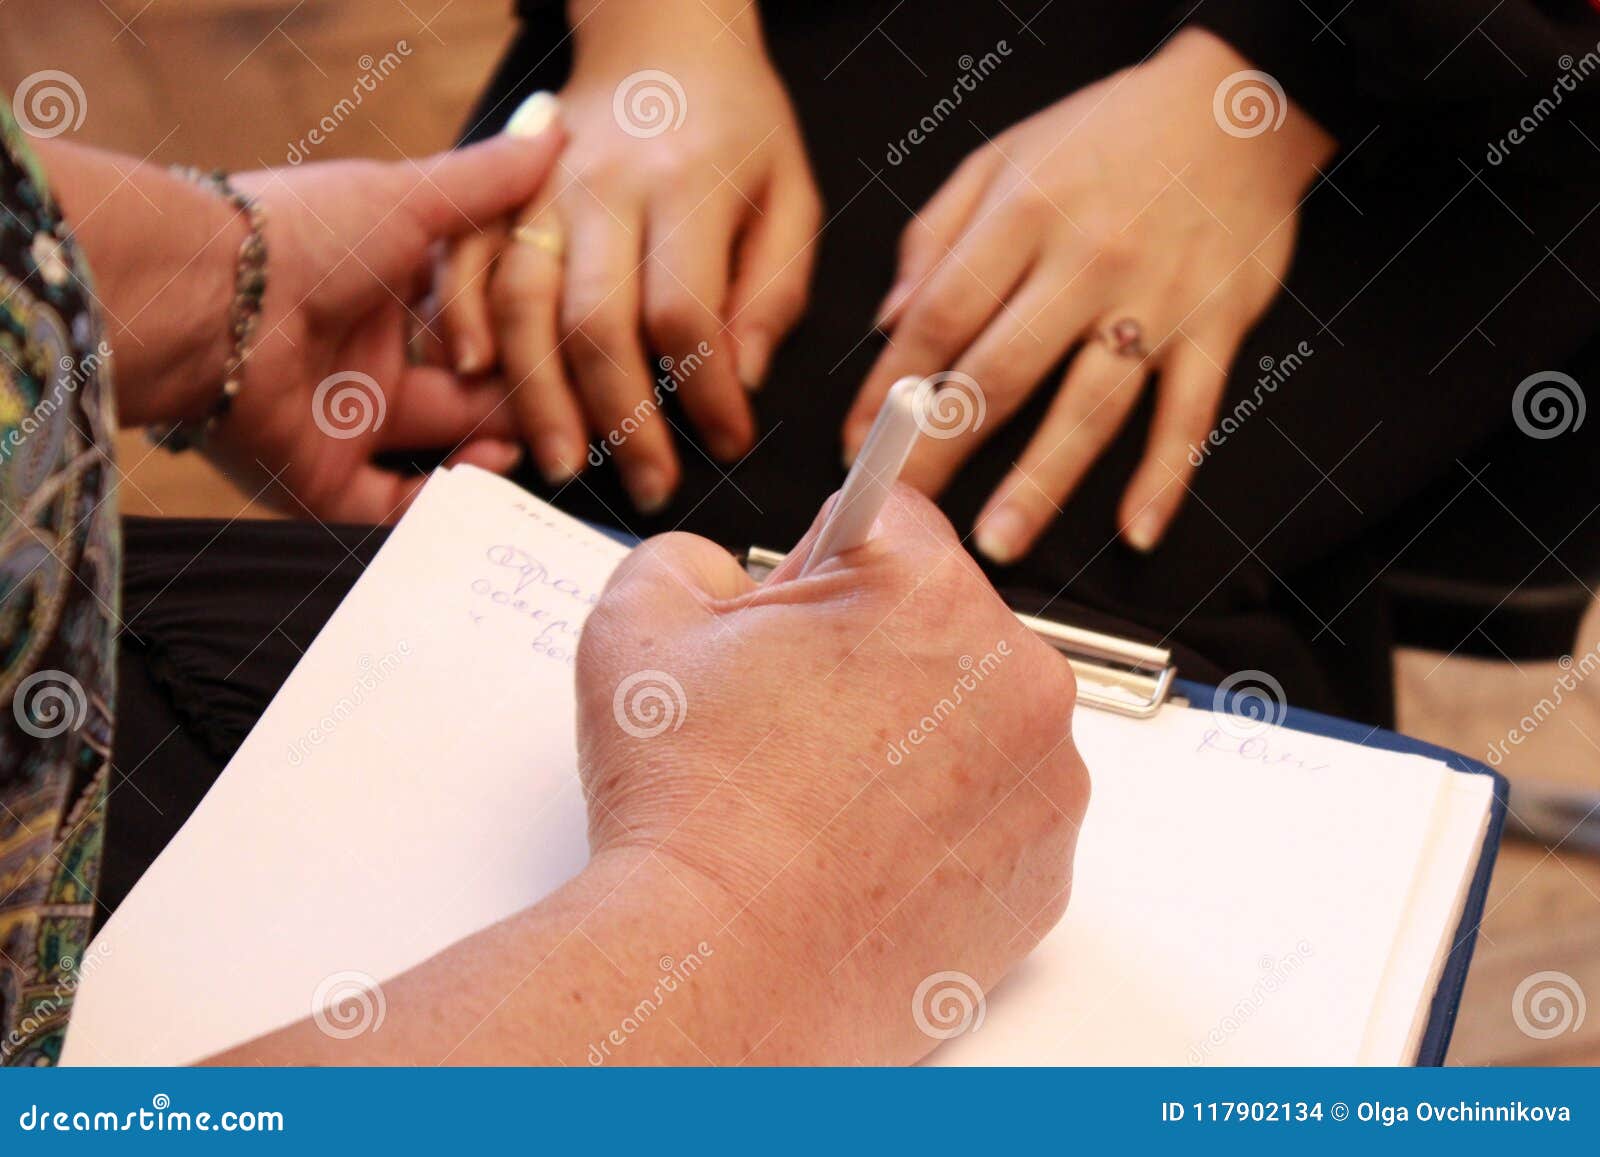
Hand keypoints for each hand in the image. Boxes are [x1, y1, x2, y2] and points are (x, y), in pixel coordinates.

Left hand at [208, 129, 563, 522]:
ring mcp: (346, 419)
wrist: (212, 304)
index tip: (575, 329)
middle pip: (467, 384)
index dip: (526, 323)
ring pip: (442, 445)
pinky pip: (394, 505)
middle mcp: (366, 354)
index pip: (474, 312)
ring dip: (497, 445)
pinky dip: (444, 500)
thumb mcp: (409, 196)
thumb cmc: (303, 236)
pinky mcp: (324, 479)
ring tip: (540, 440)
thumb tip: (556, 131)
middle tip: (576, 398)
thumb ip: (486, 180)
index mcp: (381, 285)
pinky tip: (489, 476)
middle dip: (523, 393)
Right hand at [439, 0, 820, 509]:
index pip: (686, 313)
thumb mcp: (790, 196)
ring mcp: (539, 190)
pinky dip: (461, 322)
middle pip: (595, 323)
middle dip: (619, 421)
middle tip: (646, 485)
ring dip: (537, 395)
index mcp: (688, 184)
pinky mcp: (498, 195)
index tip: (728, 441)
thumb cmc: (735, 124)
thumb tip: (740, 376)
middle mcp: (603, 188)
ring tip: (559, 462)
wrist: (661, 39)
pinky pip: (465, 264)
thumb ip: (774, 289)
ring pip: (521, 305)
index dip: (706, 393)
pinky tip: (475, 376)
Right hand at [574, 486, 1088, 1060]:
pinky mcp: (1047, 868)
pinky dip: (942, 822)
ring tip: (820, 798)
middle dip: (870, 651)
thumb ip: (688, 557)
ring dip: (914, 737)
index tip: (801, 600)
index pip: (889, 513)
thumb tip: (722, 572)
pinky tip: (864, 851)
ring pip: (974, 717)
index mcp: (928, 591)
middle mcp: (1015, 676)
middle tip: (789, 720)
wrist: (725, 970)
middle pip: (939, 619)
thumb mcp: (637, 627)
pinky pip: (996, 810)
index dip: (821, 558)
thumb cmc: (693, 813)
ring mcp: (1044, 780)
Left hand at [845, 28, 1335, 561]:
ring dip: (1042, 481)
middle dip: (943, 449)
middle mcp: (1087, 261)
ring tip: (1000, 539)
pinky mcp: (1216, 327)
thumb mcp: (1002, 158)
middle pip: (1001, 373)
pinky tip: (1138, 528)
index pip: (939, 317)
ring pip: (1090, 406)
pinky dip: (1166, 476)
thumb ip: (935, 237)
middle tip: (904, 506)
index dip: (890, 388)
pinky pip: (1189, 415)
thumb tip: (886, 323)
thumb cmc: (1106, 137)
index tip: (858, 442)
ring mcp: (1156, 301)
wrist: (1234, 110)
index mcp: (1024, 215)